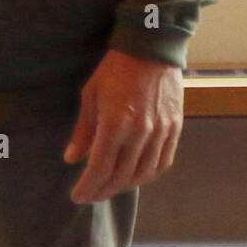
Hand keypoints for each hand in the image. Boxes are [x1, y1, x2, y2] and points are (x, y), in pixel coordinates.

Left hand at [64, 48, 183, 202]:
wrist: (150, 49)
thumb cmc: (114, 70)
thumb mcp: (90, 95)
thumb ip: (83, 131)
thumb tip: (72, 158)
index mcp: (115, 124)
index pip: (100, 168)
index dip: (88, 187)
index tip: (77, 197)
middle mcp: (140, 133)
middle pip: (121, 176)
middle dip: (103, 191)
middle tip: (90, 196)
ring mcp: (160, 133)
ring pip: (143, 174)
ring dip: (124, 186)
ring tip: (109, 188)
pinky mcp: (174, 129)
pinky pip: (162, 163)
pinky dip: (147, 175)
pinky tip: (135, 177)